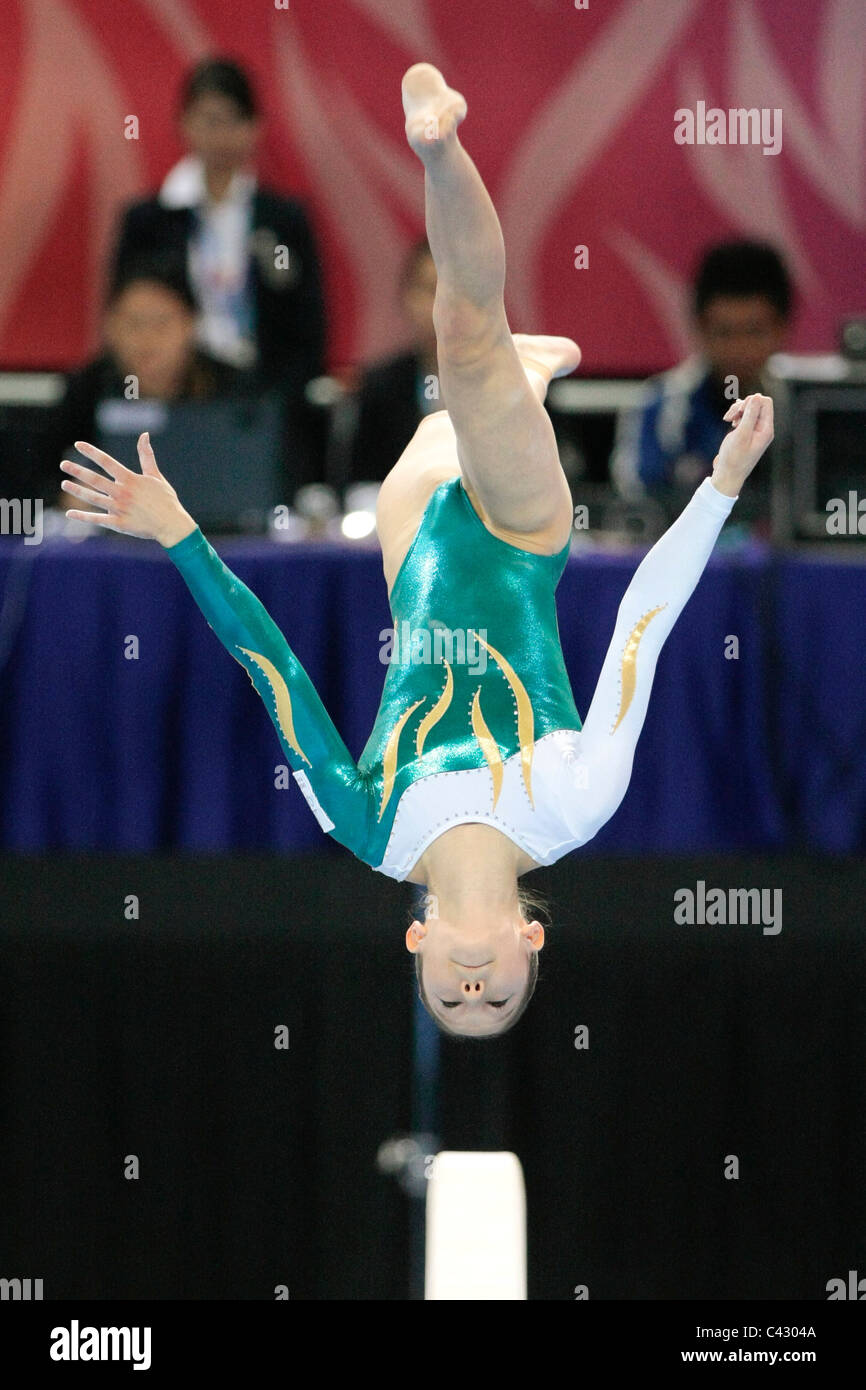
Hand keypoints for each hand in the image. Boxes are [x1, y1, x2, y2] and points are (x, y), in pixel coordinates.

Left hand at [59, 433, 195, 546]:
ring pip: (93, 498)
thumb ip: (146, 456)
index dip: (91, 452)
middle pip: (95, 479)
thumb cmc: (165, 500)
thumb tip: (144, 435)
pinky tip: (69, 514)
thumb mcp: (156, 476)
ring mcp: (119, 508)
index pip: (107, 462)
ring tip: (64, 484)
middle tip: (63, 464)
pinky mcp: (119, 524)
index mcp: (131, 479)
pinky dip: (82, 517)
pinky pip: (97, 519)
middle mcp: (123, 493)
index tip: (78, 445)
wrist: (172, 525)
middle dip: (78, 471)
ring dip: (77, 491)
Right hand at [712, 393, 773, 496]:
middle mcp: (763, 429)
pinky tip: (729, 421)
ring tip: (727, 419)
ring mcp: (754, 431)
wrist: (727, 476)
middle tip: (729, 417)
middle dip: (742, 406)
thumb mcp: (741, 434)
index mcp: (766, 429)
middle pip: (757, 404)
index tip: (739, 412)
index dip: (751, 401)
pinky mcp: (746, 432)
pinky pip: (744, 416)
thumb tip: (756, 397)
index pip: (765, 402)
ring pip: (749, 409)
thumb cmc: (734, 458)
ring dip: (737, 410)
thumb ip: (750, 415)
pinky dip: (735, 415)